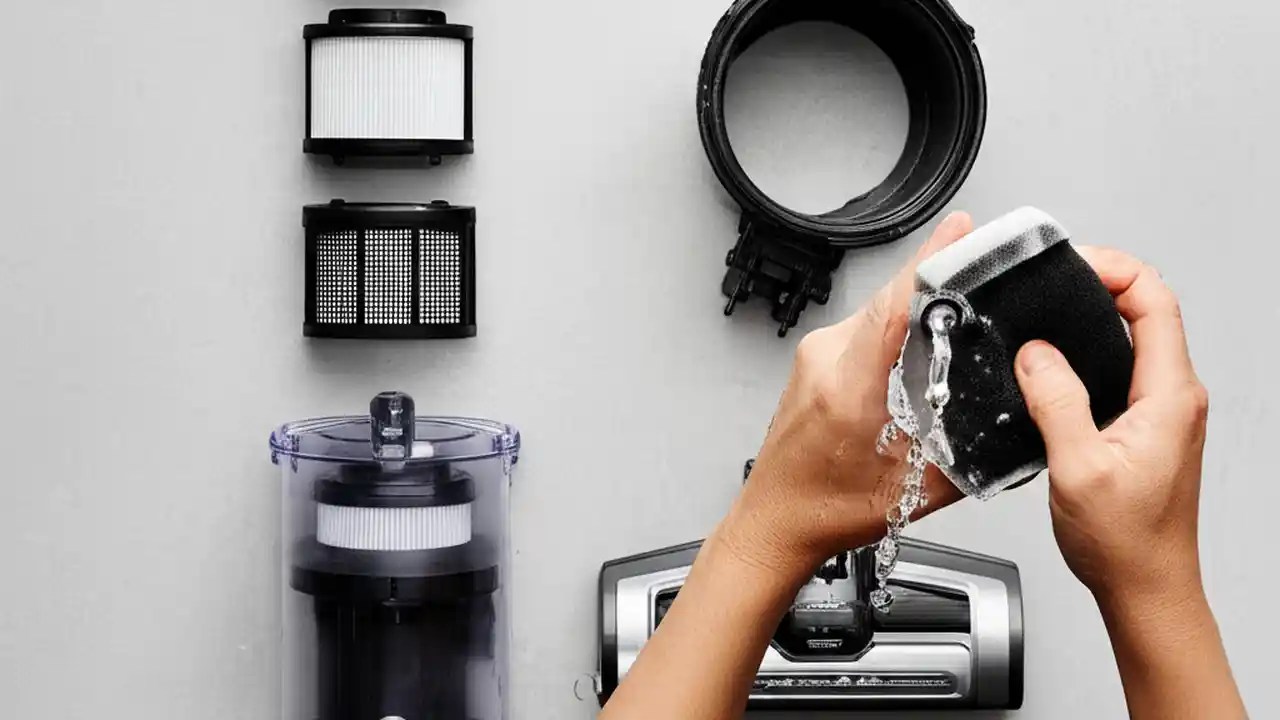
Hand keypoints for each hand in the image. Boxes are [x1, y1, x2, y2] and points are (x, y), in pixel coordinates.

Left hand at [719, 212, 974, 574]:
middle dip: (936, 288)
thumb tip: (1010, 422)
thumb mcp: (914, 490)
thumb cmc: (827, 510)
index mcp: (847, 391)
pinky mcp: (812, 358)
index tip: (958, 230)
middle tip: (980, 280)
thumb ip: (966, 452)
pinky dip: (893, 332)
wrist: (775, 520)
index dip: (929, 263)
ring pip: (877, 313)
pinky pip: (863, 327)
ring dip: (914, 315)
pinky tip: (912, 354)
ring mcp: (814, 355)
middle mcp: (824, 362)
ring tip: (948, 331)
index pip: (892, 308)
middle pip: (889, 303)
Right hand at [1013, 247, 1209, 605]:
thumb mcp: (1078, 467)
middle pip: (1147, 309)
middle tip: (1052, 278)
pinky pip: (1121, 368)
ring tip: (1048, 309)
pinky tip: (1056, 360)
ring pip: (1134, 338)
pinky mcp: (1145, 426)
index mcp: (1169, 396)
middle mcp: (1174, 397)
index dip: (1113, 270)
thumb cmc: (1125, 541)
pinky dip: (1089, 350)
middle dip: (1099, 282)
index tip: (1070, 264)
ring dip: (1094, 316)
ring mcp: (1163, 411)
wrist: (1146, 587)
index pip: (1155, 301)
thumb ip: (1057, 402)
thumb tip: (1035, 353)